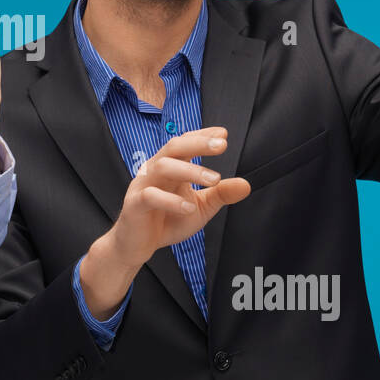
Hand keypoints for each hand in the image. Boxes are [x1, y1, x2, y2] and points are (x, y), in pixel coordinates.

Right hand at [106, 127, 250, 266]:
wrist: (138, 244)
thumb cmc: (168, 220)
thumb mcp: (201, 207)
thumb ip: (220, 194)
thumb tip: (245, 184)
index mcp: (170, 167)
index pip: (184, 142)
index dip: (203, 136)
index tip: (223, 134)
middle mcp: (155, 170)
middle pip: (173, 147)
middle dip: (198, 143)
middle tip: (221, 146)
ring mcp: (143, 185)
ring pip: (163, 166)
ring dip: (190, 170)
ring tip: (213, 179)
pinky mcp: (134, 204)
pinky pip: (150, 196)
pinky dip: (171, 200)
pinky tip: (188, 208)